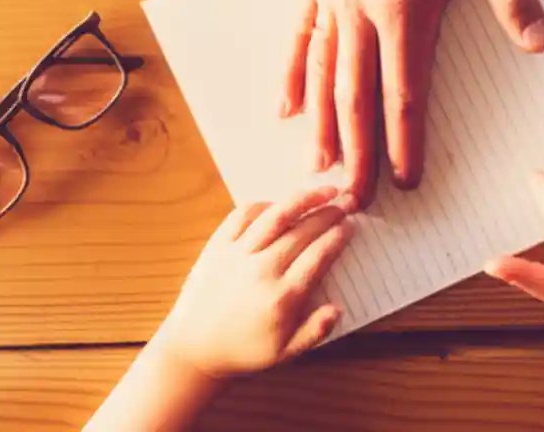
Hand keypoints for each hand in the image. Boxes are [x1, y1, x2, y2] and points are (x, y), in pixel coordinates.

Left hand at [154, 187, 354, 378]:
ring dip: (303, 199)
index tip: (350, 226)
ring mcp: (237, 255)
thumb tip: (337, 309)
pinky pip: (242, 216)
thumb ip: (315, 331)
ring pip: (276, 217)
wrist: (193, 348)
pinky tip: (280, 204)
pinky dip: (264, 205)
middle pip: (303, 232)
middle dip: (329, 214)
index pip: (318, 256)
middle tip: (346, 203)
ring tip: (322, 191)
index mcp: (282, 298)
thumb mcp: (285, 353)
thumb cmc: (243, 351)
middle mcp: (261, 271)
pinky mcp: (217, 247)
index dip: (338, 237)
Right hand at [278, 0, 543, 204]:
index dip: (404, 143)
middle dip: (355, 154)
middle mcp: (362, 17)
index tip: (404, 182)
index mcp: (405, 12)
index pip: (404, 95)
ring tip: (315, 171)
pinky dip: (295, 76)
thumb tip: (541, 42)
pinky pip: (301, 38)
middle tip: (350, 201)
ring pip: (326, 78)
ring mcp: (333, 1)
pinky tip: (287, 108)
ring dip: (323, 127)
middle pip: (357, 100)